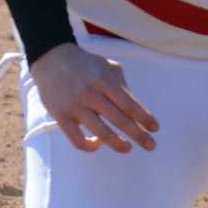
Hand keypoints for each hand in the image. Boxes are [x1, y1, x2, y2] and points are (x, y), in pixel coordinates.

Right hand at [28, 43, 158, 153]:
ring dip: (118, 144)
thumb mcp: (108, 67)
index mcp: (104, 80)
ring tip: (128, 148)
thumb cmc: (87, 66)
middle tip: (151, 146)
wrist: (51, 59)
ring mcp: (75, 106)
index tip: (155, 128)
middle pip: (120, 120)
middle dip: (139, 135)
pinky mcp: (61, 117)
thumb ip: (122, 86)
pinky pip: (77, 140)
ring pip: (101, 133)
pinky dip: (90, 146)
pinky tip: (98, 143)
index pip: (129, 104)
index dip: (144, 118)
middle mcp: (90, 93)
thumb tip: (136, 112)